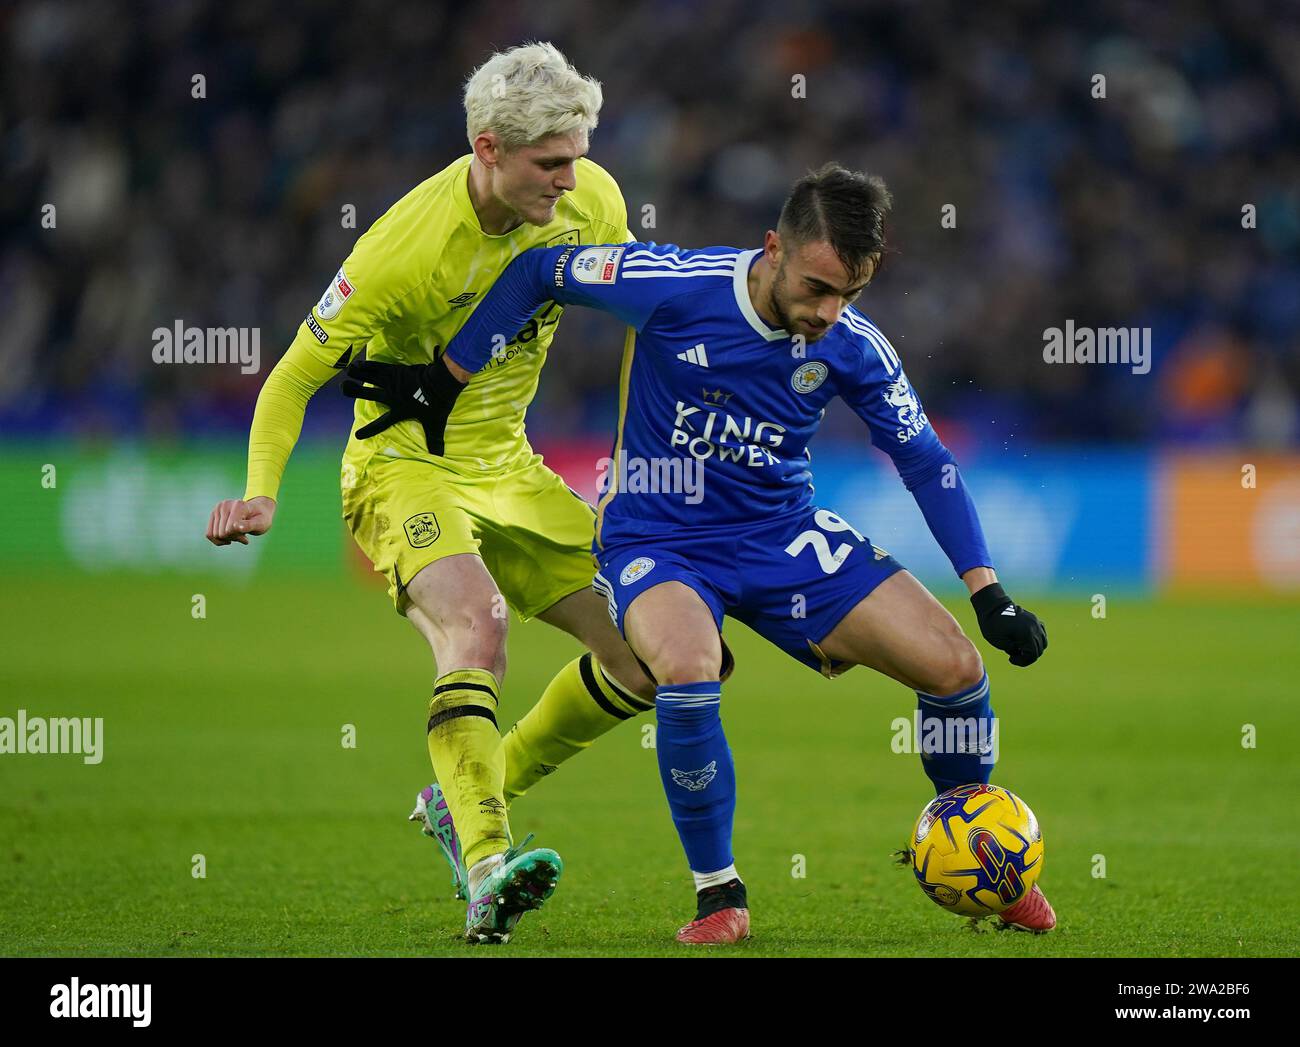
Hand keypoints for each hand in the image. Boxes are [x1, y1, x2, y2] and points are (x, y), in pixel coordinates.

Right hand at [207, 496, 275, 545]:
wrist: (258, 510)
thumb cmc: (261, 518)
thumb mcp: (262, 524)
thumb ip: (250, 525)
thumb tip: (236, 526)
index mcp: (238, 505)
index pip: (230, 529)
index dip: (238, 537)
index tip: (246, 537)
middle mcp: (225, 505)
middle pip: (222, 533)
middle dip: (233, 538)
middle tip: (243, 536)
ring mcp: (217, 509)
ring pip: (215, 535)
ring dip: (227, 539)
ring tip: (238, 534)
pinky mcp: (213, 514)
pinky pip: (209, 534)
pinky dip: (219, 540)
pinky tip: (229, 538)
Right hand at [340, 355, 467, 454]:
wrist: (440, 383)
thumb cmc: (437, 404)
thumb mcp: (435, 423)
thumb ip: (434, 439)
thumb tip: (439, 455)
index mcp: (399, 411)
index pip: (382, 424)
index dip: (369, 431)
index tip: (358, 435)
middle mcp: (392, 396)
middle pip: (369, 394)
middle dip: (355, 390)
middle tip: (343, 388)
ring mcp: (393, 382)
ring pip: (371, 378)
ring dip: (359, 374)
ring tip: (348, 372)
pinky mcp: (396, 370)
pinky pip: (378, 367)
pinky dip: (368, 365)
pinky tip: (358, 363)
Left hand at [970, 582, 1046, 666]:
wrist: (991, 605)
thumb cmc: (992, 624)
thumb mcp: (1000, 643)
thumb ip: (1014, 650)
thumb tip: (1021, 652)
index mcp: (1027, 634)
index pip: (1033, 655)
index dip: (1023, 661)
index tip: (1011, 659)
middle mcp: (1034, 628)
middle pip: (1039, 649)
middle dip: (1028, 656)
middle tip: (1015, 656)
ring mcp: (1036, 622)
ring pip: (1043, 642)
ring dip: (1034, 649)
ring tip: (1020, 649)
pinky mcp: (1034, 619)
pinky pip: (1041, 633)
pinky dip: (1036, 639)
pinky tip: (1025, 641)